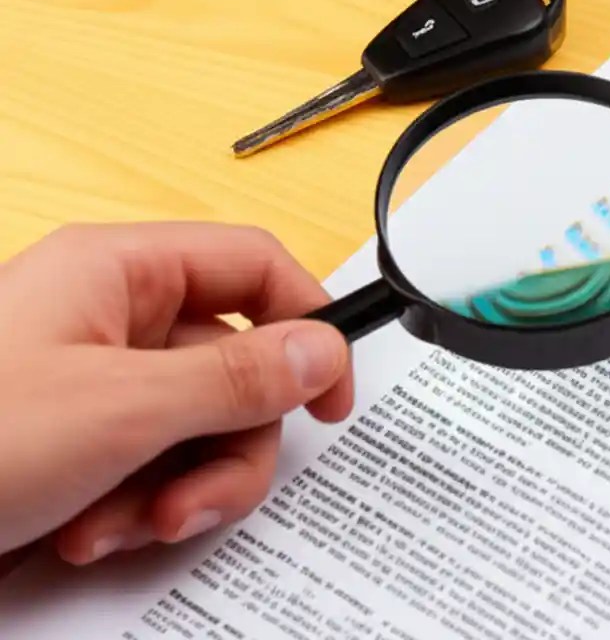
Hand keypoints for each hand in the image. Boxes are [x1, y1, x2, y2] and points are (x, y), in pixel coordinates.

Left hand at [0, 222, 352, 567]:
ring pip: (203, 427)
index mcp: (117, 273)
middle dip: (226, 447)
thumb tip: (322, 350)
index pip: (252, 267)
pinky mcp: (85, 442)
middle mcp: (112, 320)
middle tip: (194, 497)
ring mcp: (97, 384)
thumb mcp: (120, 410)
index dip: (307, 323)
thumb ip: (237, 377)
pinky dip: (139, 509)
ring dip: (181, 490)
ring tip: (124, 525)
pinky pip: (159, 466)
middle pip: (238, 366)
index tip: (333, 392)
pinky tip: (87, 532)